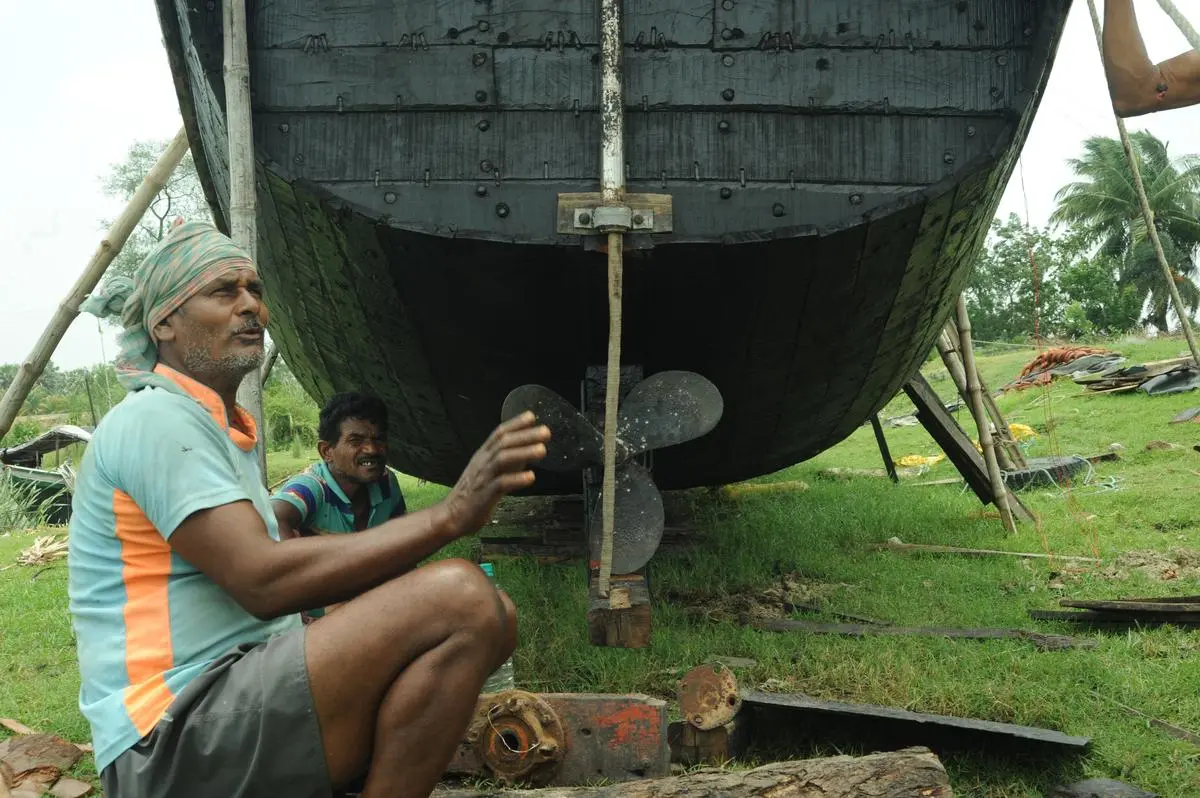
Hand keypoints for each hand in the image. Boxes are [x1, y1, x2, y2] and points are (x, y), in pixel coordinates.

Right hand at [442, 411, 550, 536]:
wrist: (451, 515)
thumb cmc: (473, 493)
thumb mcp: (489, 471)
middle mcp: (482, 462)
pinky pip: (501, 484)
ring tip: (542, 450)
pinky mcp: (484, 495)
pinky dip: (516, 479)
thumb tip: (528, 450)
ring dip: (523, 453)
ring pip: (502, 459)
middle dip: (525, 435)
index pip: (498, 434)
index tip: (532, 416)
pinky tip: (531, 477)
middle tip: (545, 431)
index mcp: (483, 455)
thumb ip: (507, 461)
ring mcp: (483, 478)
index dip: (515, 423)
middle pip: (503, 443)